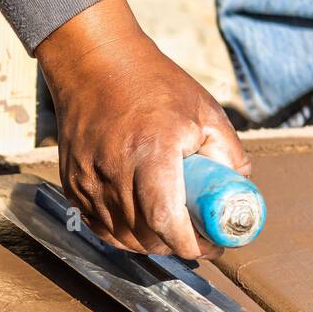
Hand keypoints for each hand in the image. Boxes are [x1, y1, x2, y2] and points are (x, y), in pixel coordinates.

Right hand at [35, 0, 249, 259]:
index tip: (209, 247)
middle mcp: (115, 169)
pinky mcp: (72, 184)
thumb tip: (239, 189)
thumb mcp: (203, 110)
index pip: (167, 221)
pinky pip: (99, 226)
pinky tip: (140, 225)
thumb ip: (227, 152)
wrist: (94, 64)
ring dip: (149, 244)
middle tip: (194, 240)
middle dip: (174, 247)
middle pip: (145, 236)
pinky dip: (122, 234)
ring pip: (121, 237)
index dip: (189, 245)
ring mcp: (88, 179)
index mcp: (152, 151)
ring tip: (169, 232)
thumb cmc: (152, 83)